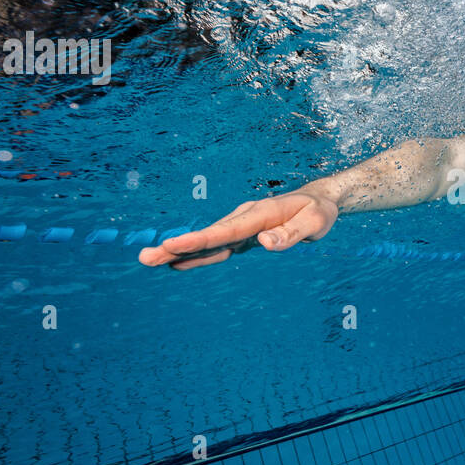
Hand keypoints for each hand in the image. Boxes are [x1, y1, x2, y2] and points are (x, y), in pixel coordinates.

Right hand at [137, 190, 338, 270]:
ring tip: (149, 260)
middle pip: (209, 235)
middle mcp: (245, 217)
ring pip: (208, 241)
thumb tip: (265, 244)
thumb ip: (292, 233)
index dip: (200, 241)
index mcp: (261, 214)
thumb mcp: (316, 222)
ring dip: (180, 251)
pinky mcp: (242, 235)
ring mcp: (241, 225)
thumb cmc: (319, 212)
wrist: (318, 200)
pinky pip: (217, 246)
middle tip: (146, 257)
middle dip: (177, 247)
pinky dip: (197, 255)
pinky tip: (177, 264)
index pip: (227, 231)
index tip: (173, 245)